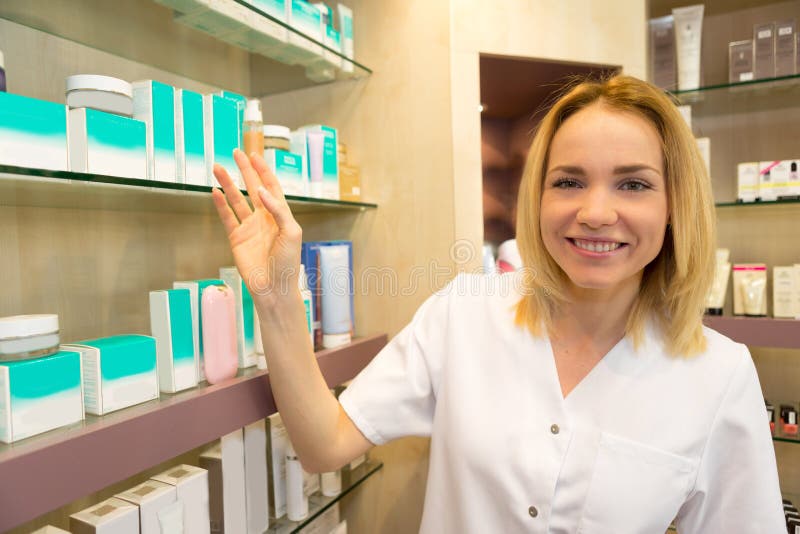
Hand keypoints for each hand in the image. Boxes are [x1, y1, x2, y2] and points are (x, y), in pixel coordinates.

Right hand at [212, 149, 302, 306]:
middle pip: (253, 188)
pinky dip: (220, 204)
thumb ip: (278, 210)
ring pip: (237, 200)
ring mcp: (249, 228)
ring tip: (218, 167)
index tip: (255, 156)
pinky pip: (227, 217)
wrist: (274, 287)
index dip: (263, 171)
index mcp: (281, 215)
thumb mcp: (291, 233)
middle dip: (245, 170)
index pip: (271, 187)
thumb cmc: (288, 262)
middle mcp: (264, 218)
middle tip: (236, 152)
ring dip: (228, 183)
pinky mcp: (237, 238)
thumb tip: (260, 191)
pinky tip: (215, 191)